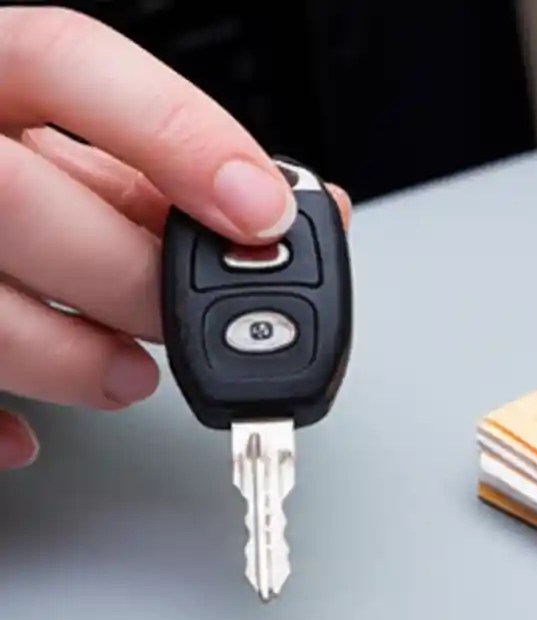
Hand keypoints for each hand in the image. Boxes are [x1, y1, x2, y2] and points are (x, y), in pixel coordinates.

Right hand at [0, 8, 350, 468]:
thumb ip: (159, 164)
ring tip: (128, 378)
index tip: (260, 209)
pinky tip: (29, 435)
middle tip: (186, 317)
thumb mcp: (60, 140)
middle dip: (129, 275)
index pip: (63, 59)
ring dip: (68, 355)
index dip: (176, 133)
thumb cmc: (2, 171)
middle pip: (17, 196)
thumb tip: (299, 207)